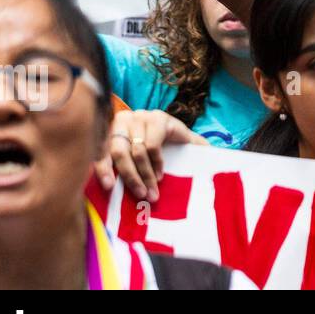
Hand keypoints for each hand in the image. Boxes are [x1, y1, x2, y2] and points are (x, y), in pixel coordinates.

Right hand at [94, 109, 208, 201]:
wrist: (153, 127)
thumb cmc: (172, 137)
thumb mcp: (186, 138)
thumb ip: (198, 144)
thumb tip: (214, 154)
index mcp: (158, 119)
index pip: (152, 144)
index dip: (155, 165)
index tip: (161, 180)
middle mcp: (137, 117)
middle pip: (134, 150)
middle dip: (141, 176)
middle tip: (147, 196)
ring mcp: (119, 124)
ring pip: (117, 152)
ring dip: (124, 176)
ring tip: (131, 193)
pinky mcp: (105, 134)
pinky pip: (100, 151)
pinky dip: (103, 168)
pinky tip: (106, 184)